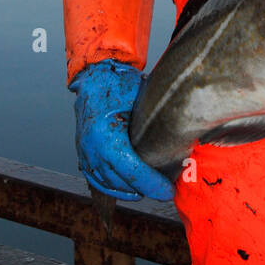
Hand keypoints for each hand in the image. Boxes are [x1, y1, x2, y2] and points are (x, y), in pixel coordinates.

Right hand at [69, 59, 174, 200]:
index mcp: (105, 134)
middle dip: (145, 189)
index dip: (152, 184)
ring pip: (108, 184)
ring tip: (152, 190)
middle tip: (166, 191)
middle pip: (120, 181)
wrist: (96, 73)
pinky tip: (130, 191)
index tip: (168, 191)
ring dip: (130, 191)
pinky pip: (96, 179)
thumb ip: (156, 124)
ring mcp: (84, 151)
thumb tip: (182, 140)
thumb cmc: (120, 83)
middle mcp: (91, 148)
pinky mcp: (82, 152)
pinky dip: (113, 188)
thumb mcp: (142, 100)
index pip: (131, 170)